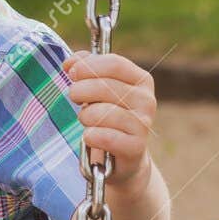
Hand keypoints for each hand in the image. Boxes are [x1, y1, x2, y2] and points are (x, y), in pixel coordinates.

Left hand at [63, 52, 156, 189]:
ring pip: (101, 113)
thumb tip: (71, 63)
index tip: (72, 72)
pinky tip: (90, 137)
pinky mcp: (136, 147)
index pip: (114, 64)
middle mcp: (147, 100)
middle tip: (74, 97)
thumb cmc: (109, 116)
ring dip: (85, 116)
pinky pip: (104, 137)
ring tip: (86, 120)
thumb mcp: (100, 88)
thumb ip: (86, 68)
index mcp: (142, 80)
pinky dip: (91, 136)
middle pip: (105, 86)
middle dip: (80, 90)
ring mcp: (143, 124)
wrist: (123, 156)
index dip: (88, 66)